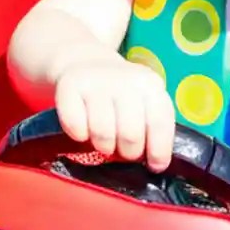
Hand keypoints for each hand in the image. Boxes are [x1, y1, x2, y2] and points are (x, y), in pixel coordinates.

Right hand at [53, 50, 175, 171]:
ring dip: (104, 146)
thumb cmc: (122, 94)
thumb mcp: (145, 102)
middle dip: (128, 152)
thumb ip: (153, 126)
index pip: (159, 123)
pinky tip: (84, 130)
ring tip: (105, 141)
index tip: (155, 166)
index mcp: (150, 85)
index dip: (158, 151)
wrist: (87, 63)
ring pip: (102, 134)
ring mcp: (96, 81)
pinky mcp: (69, 86)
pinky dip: (79, 136)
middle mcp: (125, 79)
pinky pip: (75, 127)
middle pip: (130, 134)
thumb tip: (156, 163)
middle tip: (124, 151)